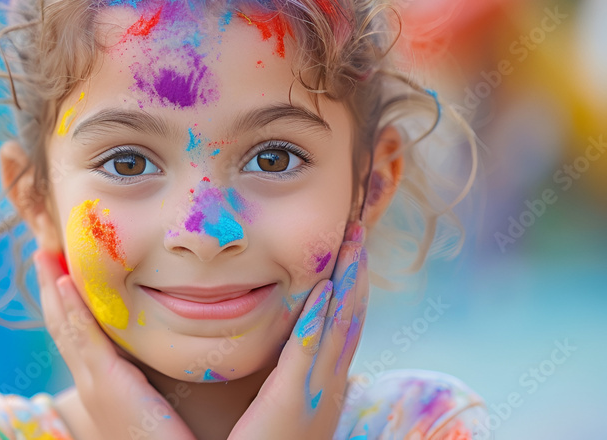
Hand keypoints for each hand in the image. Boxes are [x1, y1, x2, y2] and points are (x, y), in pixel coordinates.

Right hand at [34, 249, 196, 439]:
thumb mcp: (176, 404)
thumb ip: (180, 370)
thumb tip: (209, 337)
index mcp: (111, 391)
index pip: (83, 337)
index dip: (72, 305)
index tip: (66, 272)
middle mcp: (94, 387)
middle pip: (64, 327)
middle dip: (52, 290)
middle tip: (46, 253)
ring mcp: (95, 386)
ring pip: (64, 326)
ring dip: (52, 289)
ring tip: (45, 254)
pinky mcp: (105, 386)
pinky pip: (79, 338)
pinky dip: (68, 309)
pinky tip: (62, 281)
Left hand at [228, 221, 368, 439]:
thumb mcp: (279, 404)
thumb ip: (284, 371)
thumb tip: (273, 335)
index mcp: (322, 383)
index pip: (341, 323)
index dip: (349, 283)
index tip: (349, 246)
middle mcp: (327, 386)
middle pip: (350, 316)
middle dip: (356, 271)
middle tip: (357, 228)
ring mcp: (316, 394)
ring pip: (340, 328)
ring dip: (348, 283)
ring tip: (352, 243)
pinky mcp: (294, 404)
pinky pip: (308, 355)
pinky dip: (319, 322)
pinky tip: (323, 291)